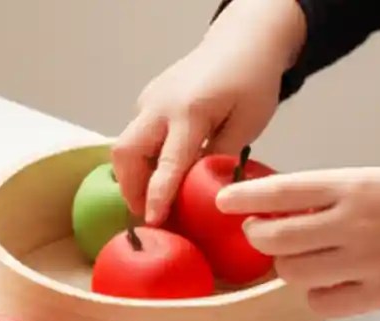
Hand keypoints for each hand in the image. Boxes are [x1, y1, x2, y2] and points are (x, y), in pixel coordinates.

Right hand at [111, 0, 305, 225]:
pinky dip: (143, 157)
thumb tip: (199, 189)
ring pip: (126, 145)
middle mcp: (160, 105)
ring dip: (134, 174)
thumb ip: (220, 156)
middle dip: (130, 187)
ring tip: (153, 196)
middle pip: (126, 152)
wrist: (242, 41)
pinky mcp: (148, 99)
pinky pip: (137, 134)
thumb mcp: (248, 123)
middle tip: (145, 212)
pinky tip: (162, 168)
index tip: (151, 221)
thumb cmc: (253, 82)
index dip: (157, 196)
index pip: (168, 163)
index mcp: (190, 112)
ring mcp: (149, 99)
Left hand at [215, 167, 379, 316]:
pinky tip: (327, 283)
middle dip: (258, 237)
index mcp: (353, 186)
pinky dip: (316, 295)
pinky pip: (321, 303)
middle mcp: (355, 223)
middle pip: (277, 238)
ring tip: (302, 257)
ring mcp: (366, 262)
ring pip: (293, 273)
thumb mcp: (374, 181)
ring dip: (287, 266)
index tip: (222, 201)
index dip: (245, 197)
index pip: (283, 191)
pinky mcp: (379, 294)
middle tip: (261, 234)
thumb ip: (327, 195)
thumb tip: (273, 208)